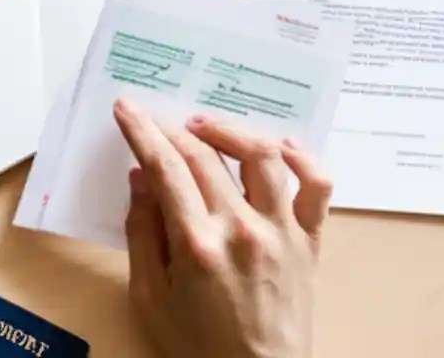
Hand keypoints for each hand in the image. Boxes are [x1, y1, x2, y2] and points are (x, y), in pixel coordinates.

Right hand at [114, 100, 332, 357]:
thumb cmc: (198, 345)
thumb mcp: (150, 297)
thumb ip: (142, 233)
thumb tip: (141, 178)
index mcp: (196, 244)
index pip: (165, 167)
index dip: (141, 131)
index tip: (127, 109)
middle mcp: (241, 228)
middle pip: (204, 155)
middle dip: (171, 127)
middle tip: (154, 117)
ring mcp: (281, 230)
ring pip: (261, 155)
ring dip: (229, 130)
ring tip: (204, 127)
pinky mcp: (309, 238)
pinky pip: (316, 184)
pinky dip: (301, 156)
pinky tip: (276, 146)